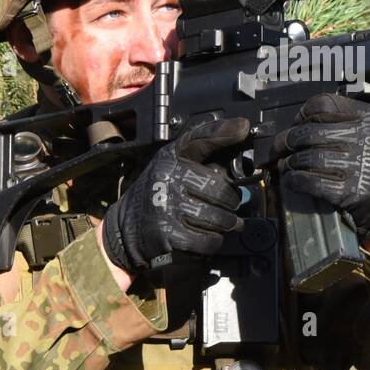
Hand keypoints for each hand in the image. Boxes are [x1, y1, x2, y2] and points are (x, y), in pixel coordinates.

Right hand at [101, 117, 249, 275]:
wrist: (125, 229)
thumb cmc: (158, 195)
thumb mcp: (172, 168)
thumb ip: (201, 157)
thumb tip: (239, 138)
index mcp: (169, 159)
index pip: (199, 140)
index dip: (223, 132)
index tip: (243, 128)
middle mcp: (166, 178)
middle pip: (219, 188)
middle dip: (231, 200)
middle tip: (231, 205)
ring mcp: (166, 206)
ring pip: (217, 217)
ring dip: (226, 224)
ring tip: (224, 222)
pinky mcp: (167, 234)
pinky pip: (207, 240)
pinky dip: (214, 241)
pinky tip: (208, 236)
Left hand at [272, 94, 369, 242]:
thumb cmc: (365, 161)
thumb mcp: (362, 131)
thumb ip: (335, 120)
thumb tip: (293, 124)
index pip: (323, 104)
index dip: (302, 115)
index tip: (295, 125)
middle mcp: (368, 138)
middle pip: (310, 131)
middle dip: (287, 141)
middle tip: (279, 148)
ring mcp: (361, 165)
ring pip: (307, 156)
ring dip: (289, 162)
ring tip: (285, 165)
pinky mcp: (351, 191)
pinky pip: (310, 181)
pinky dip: (294, 180)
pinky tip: (291, 180)